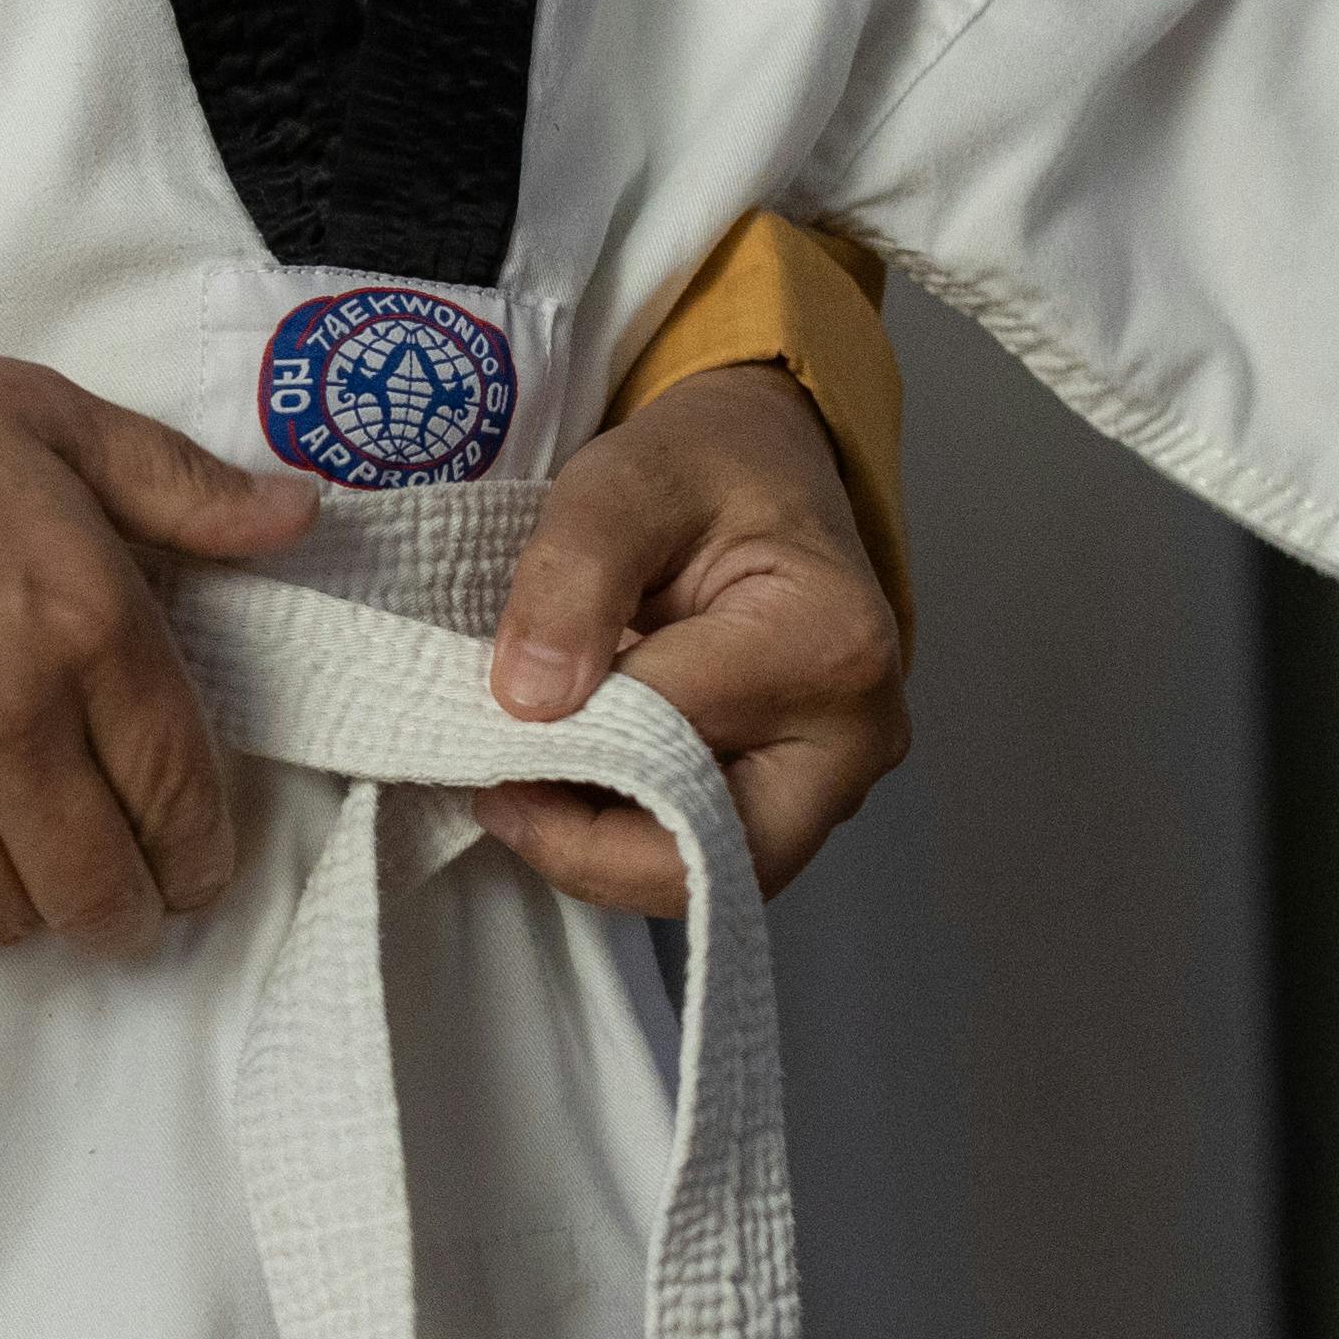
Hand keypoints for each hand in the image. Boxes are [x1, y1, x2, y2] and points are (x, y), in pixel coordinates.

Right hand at [0, 285, 317, 950]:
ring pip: (10, 921)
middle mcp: (15, 725)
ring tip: (22, 869)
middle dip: (129, 913)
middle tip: (121, 900)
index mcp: (88, 624)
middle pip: (105, 893)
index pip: (184, 795)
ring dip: (28, 908)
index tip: (194, 867)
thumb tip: (297, 518)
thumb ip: (174, 483)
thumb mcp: (35, 415)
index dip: (202, 855)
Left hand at [467, 360, 913, 915]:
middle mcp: (858, 732)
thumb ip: (571, 578)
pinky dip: (632, 835)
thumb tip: (529, 702)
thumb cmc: (701, 468)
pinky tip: (570, 784)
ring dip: (603, 848)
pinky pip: (712, 850)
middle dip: (588, 846)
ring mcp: (840, 775)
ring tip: (522, 782)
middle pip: (716, 854)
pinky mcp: (804, 793)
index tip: (480, 723)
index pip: (670, 740)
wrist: (762, 468)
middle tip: (496, 793)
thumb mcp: (621, 483)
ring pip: (711, 871)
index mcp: (827, 642)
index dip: (562, 750)